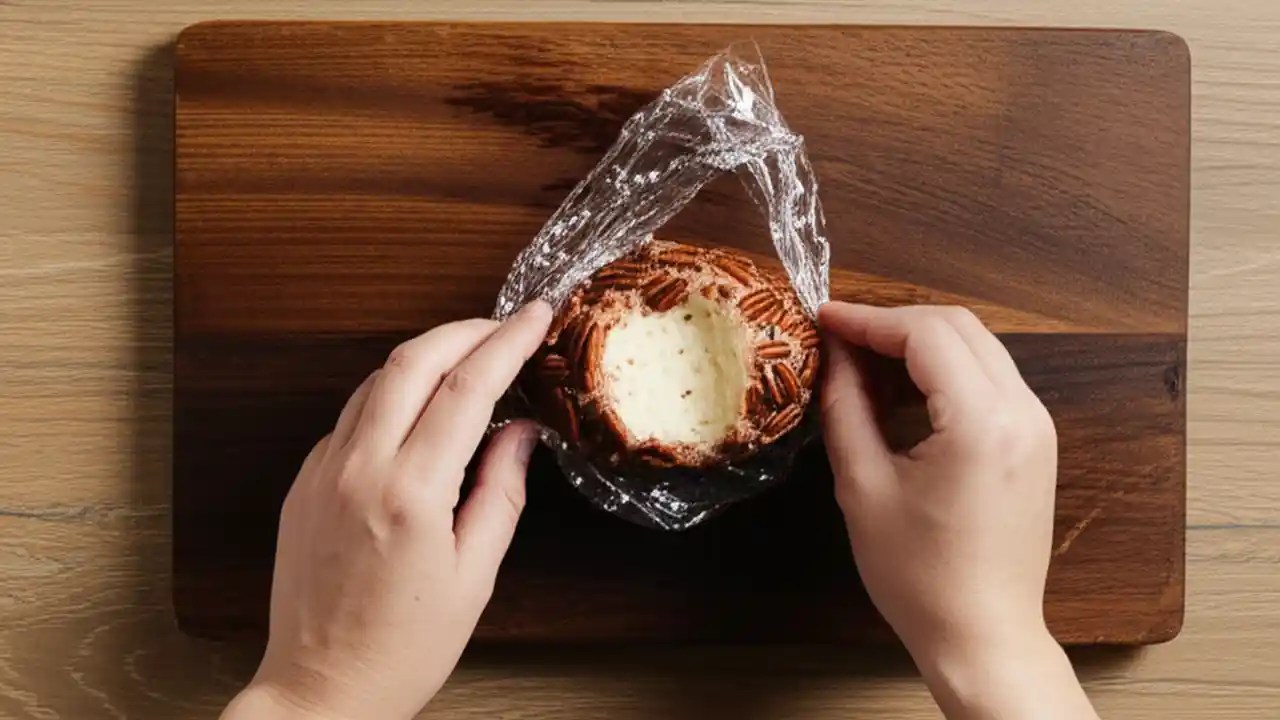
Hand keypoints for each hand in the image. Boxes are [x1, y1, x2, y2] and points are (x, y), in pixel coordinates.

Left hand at [222, 302, 552, 719]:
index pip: (467, 387)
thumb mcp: (474, 575)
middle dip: (463, 328)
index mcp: (410, 492)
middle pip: (410, 360)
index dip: (506, 341)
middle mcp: (357, 469)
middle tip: (503, 325)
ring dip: (424, 357)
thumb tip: (521, 432)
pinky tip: (419, 414)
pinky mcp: (302, 484)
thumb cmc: (403, 647)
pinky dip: (391, 397)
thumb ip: (501, 492)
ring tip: (469, 362)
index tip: (535, 315)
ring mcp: (321, 472)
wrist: (319, 691)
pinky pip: (350, 417)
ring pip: (375, 380)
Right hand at [819, 303, 1097, 719]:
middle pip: (958, 326)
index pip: (925, 333)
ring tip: (863, 364)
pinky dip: (944, 370)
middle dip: (894, 322)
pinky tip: (902, 392)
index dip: (868, 318)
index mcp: (981, 424)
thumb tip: (834, 355)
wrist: (984, 635)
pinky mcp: (1035, 441)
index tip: (823, 318)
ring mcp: (1036, 425)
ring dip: (920, 343)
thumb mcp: (863, 487)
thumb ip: (846, 409)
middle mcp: (1022, 412)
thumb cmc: (918, 576)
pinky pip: (989, 378)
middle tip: (839, 337)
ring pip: (977, 346)